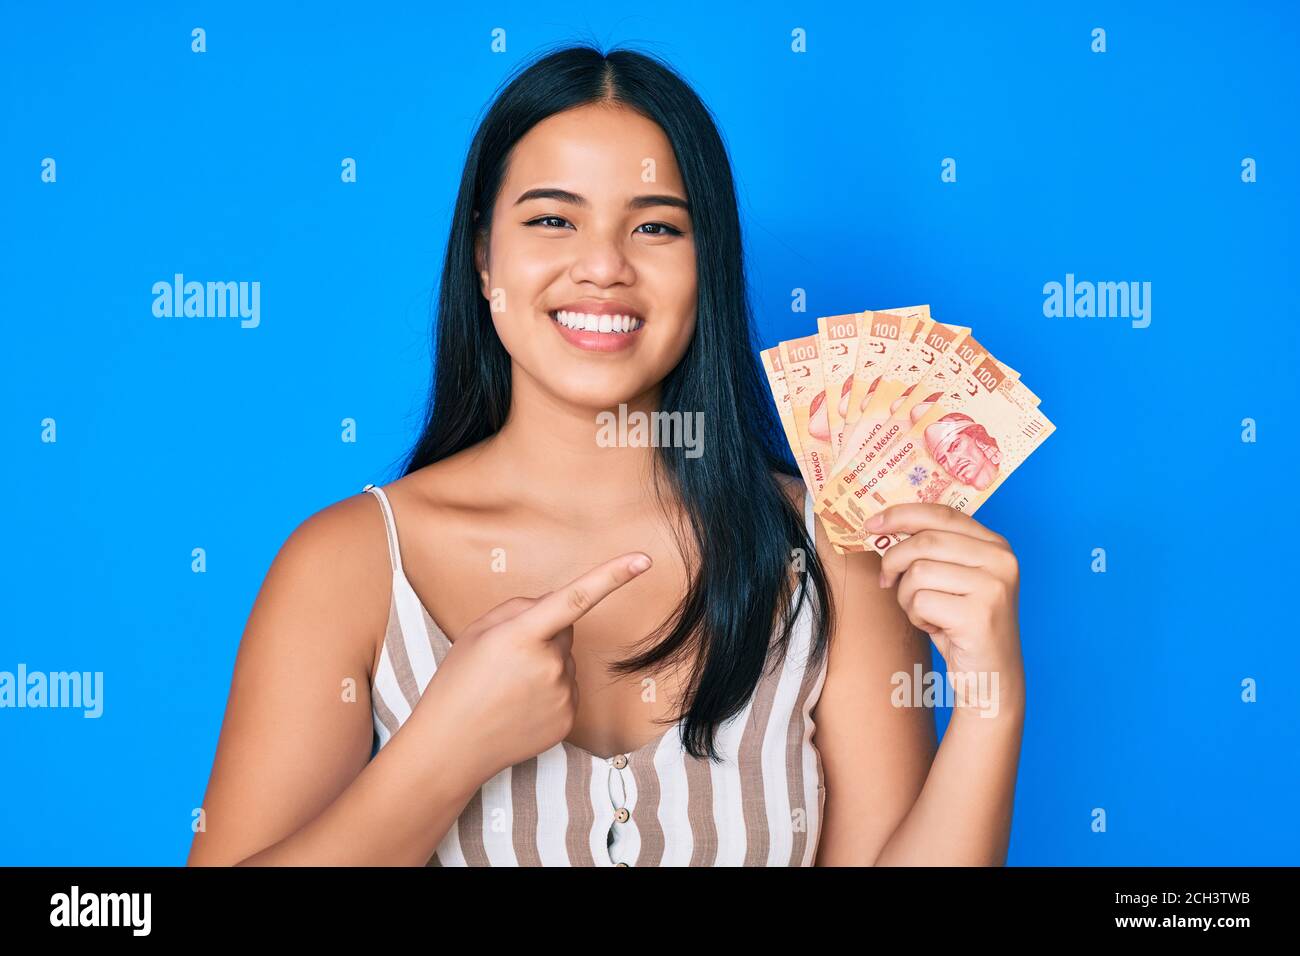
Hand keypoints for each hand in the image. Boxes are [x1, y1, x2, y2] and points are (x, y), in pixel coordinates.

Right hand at [426, 552, 652, 782]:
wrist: (451, 746)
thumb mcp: (476, 632)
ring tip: (509, 688)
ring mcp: (562, 695)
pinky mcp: (568, 718)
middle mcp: (549, 664)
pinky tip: (521, 706)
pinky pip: (568, 689)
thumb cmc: (458, 683)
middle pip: (565, 631)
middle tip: (506, 659)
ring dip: (545, 666)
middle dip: (544, 635)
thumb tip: (555, 602)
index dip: (612, 576)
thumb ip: (519, 607)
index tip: (643, 560)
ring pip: (566, 662)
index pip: (575, 598)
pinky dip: (549, 692)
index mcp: (521, 635)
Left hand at [869, 504, 1022, 715]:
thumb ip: (933, 550)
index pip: (942, 514)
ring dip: (908, 597)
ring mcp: (994, 587)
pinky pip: (921, 602)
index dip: (902, 515)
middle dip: (894, 562)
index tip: (871, 524)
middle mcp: (1001, 560)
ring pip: (918, 573)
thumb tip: (882, 525)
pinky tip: (936, 629)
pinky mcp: (979, 615)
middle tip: (887, 582)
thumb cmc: (963, 627)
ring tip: (925, 613)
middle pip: (924, 542)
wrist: (992, 680)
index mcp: (996, 545)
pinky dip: (917, 617)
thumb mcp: (954, 580)